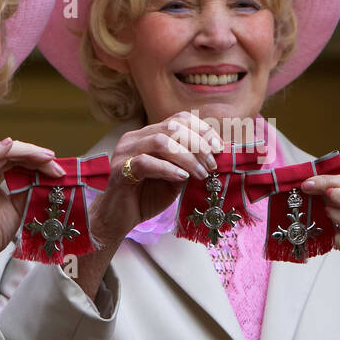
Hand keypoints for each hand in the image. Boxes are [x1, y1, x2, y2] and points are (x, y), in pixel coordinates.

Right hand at [0, 138, 62, 299]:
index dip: (35, 159)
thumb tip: (45, 176)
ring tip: (47, 158)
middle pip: (9, 153)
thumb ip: (27, 189)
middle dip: (35, 156)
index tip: (57, 168)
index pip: (13, 159)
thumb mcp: (17, 207)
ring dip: (26, 153)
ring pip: (0, 154)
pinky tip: (11, 145)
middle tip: (56, 163)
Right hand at [86, 110, 223, 247]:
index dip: (202, 129)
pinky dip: (168, 169)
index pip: (178, 119)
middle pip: (172, 127)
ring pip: (161, 142)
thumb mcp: (175, 177)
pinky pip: (146, 162)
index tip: (219, 147)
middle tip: (212, 164)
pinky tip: (182, 178)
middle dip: (198, 144)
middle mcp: (135, 138)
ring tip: (201, 173)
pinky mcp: (120, 169)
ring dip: (187, 157)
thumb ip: (189, 163)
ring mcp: (125, 151)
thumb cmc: (147, 198)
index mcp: (148, 135)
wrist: (120, 220)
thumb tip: (215, 155)